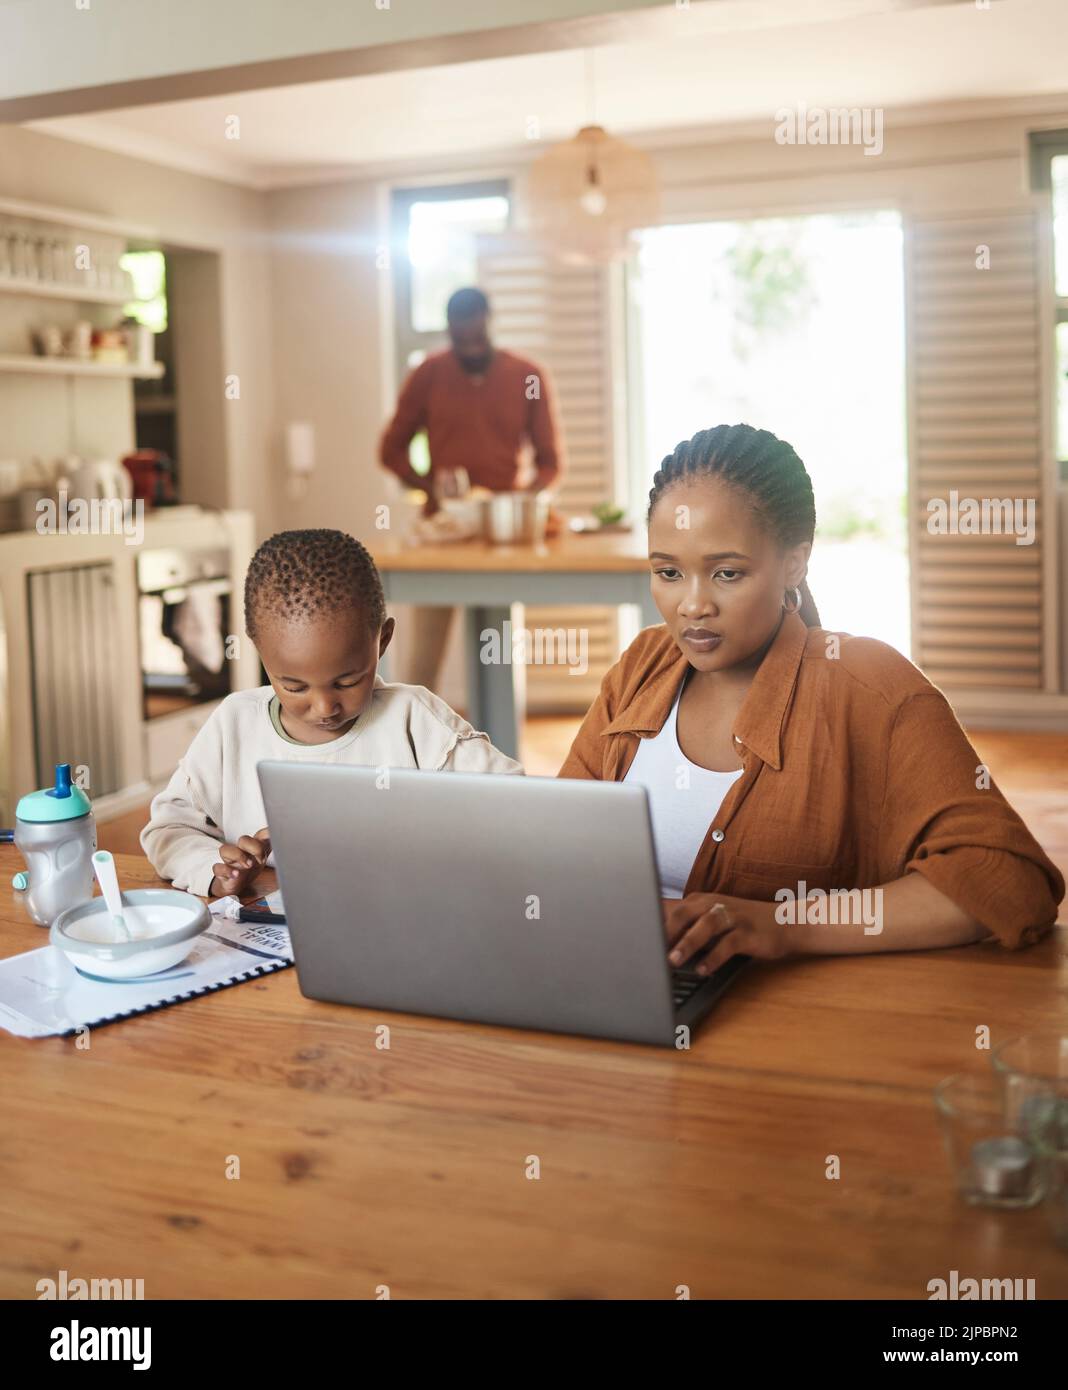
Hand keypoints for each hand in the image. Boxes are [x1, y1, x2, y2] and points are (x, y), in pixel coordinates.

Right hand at [210, 828, 270, 897]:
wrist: (235, 885)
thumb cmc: (250, 868)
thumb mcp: (264, 860)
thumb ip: (272, 849)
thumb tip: (284, 841)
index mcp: (254, 848)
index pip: (260, 835)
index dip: (267, 834)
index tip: (273, 835)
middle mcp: (242, 852)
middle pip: (244, 840)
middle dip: (253, 846)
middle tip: (261, 859)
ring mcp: (230, 861)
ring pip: (225, 850)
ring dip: (238, 856)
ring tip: (248, 865)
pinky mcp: (222, 873)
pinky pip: (218, 868)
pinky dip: (226, 871)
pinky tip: (235, 874)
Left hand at [662, 893, 791, 973]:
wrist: (784, 922)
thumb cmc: (741, 924)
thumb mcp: (711, 919)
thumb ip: (686, 926)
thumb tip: (654, 941)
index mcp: (700, 901)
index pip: (671, 909)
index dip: (652, 924)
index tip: (636, 942)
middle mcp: (714, 904)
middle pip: (684, 913)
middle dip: (665, 931)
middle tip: (649, 951)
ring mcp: (733, 917)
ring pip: (706, 926)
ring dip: (687, 943)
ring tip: (673, 961)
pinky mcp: (748, 933)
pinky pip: (729, 945)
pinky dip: (714, 958)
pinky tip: (704, 970)